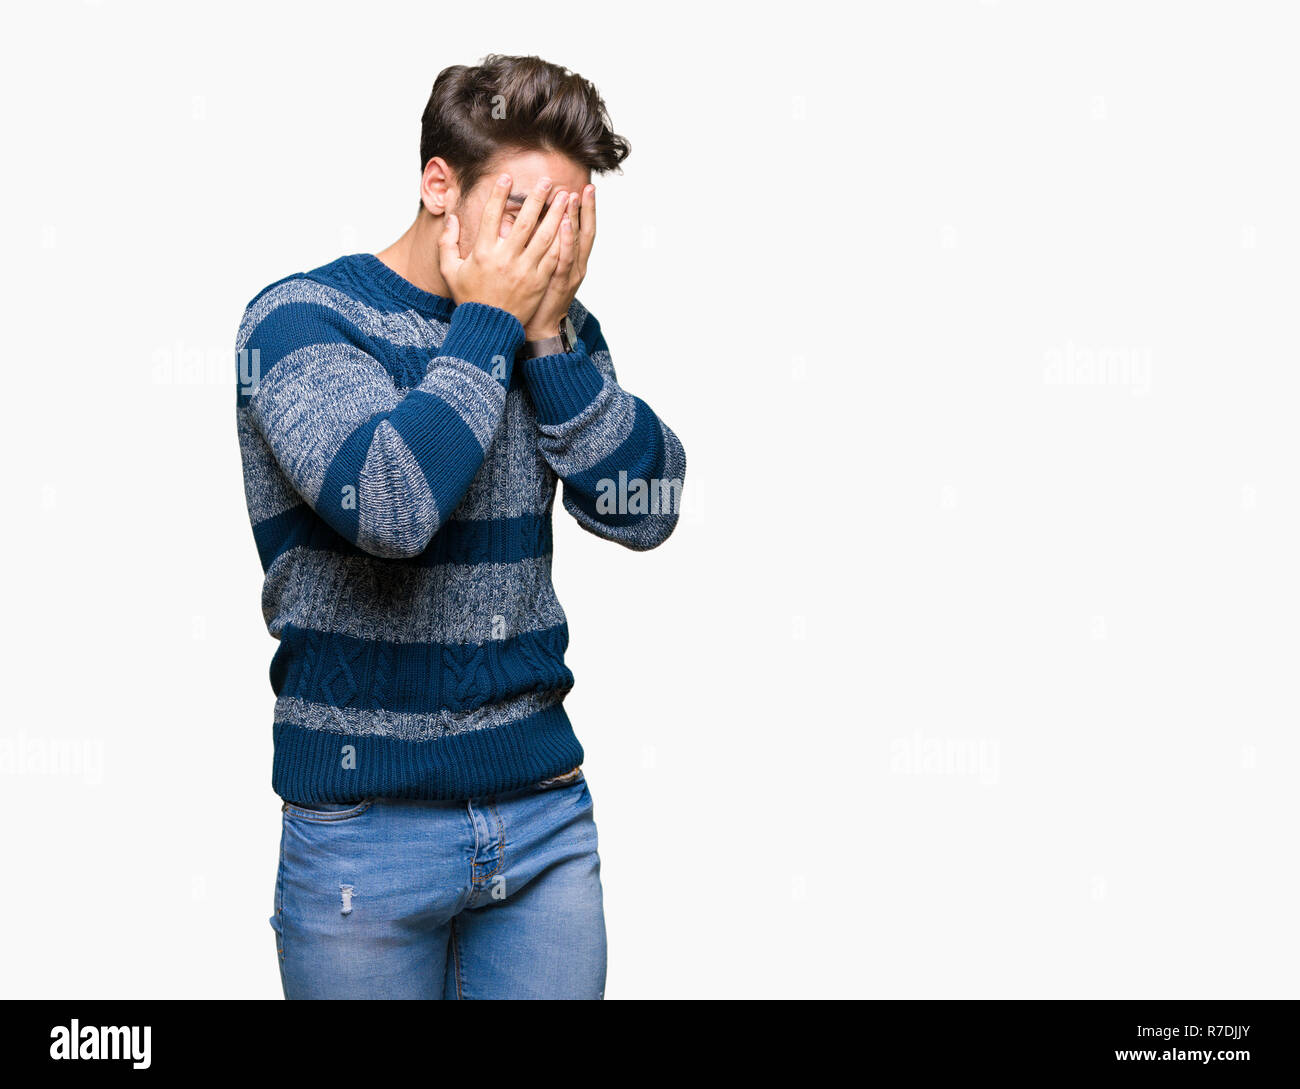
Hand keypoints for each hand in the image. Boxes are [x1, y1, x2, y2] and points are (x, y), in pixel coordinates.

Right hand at [439, 174, 568, 324]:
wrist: (488, 329)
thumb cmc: (469, 298)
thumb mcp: (450, 271)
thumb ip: (447, 243)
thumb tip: (451, 218)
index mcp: (483, 253)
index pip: (491, 216)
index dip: (499, 194)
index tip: (507, 177)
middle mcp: (505, 259)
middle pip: (524, 222)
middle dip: (537, 198)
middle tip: (547, 180)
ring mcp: (525, 271)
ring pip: (544, 236)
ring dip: (556, 214)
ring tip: (565, 197)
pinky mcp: (539, 282)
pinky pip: (553, 256)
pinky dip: (563, 239)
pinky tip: (570, 225)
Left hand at [524, 184, 595, 339]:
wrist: (539, 327)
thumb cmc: (538, 298)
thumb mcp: (545, 270)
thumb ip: (543, 247)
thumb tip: (533, 223)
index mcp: (573, 261)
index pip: (582, 230)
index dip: (585, 210)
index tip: (585, 189)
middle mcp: (576, 265)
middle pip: (585, 232)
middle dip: (587, 209)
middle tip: (587, 187)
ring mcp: (569, 274)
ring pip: (575, 242)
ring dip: (575, 218)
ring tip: (573, 197)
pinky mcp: (558, 282)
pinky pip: (563, 259)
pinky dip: (565, 241)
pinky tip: (562, 224)